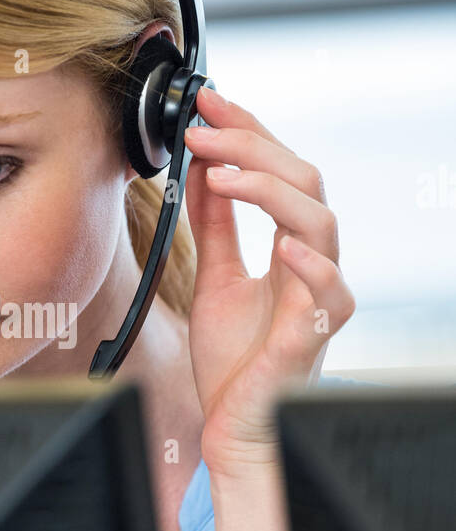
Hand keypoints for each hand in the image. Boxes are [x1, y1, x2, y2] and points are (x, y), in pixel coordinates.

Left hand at [182, 86, 355, 480]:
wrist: (232, 427)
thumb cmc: (234, 363)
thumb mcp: (216, 278)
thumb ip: (215, 227)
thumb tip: (201, 169)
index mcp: (291, 246)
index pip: (281, 170)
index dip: (249, 131)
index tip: (208, 103)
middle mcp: (311, 263)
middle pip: (303, 182)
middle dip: (252, 147)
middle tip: (202, 130)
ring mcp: (316, 297)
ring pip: (319, 222)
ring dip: (268, 190)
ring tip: (220, 174)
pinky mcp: (311, 336)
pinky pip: (329, 294)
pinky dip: (310, 265)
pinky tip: (282, 246)